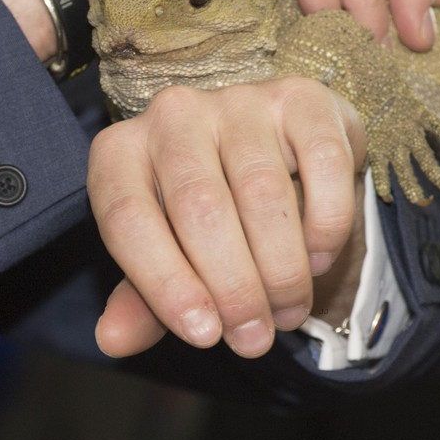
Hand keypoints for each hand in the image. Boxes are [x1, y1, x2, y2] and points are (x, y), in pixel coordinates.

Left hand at [88, 77, 365, 358]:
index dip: (165, 284)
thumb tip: (114, 341)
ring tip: (289, 312)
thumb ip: (142, 300)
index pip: (128, 219)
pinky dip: (326, 225)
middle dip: (235, 288)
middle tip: (256, 339)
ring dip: (282, 269)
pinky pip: (322, 163)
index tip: (204, 336)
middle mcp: (173, 115)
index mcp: (121, 154)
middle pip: (199, 207)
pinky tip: (319, 260)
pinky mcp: (301, 99)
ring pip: (262, 192)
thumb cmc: (208, 220)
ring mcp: (239, 101)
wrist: (275, 162)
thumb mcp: (168, 259)